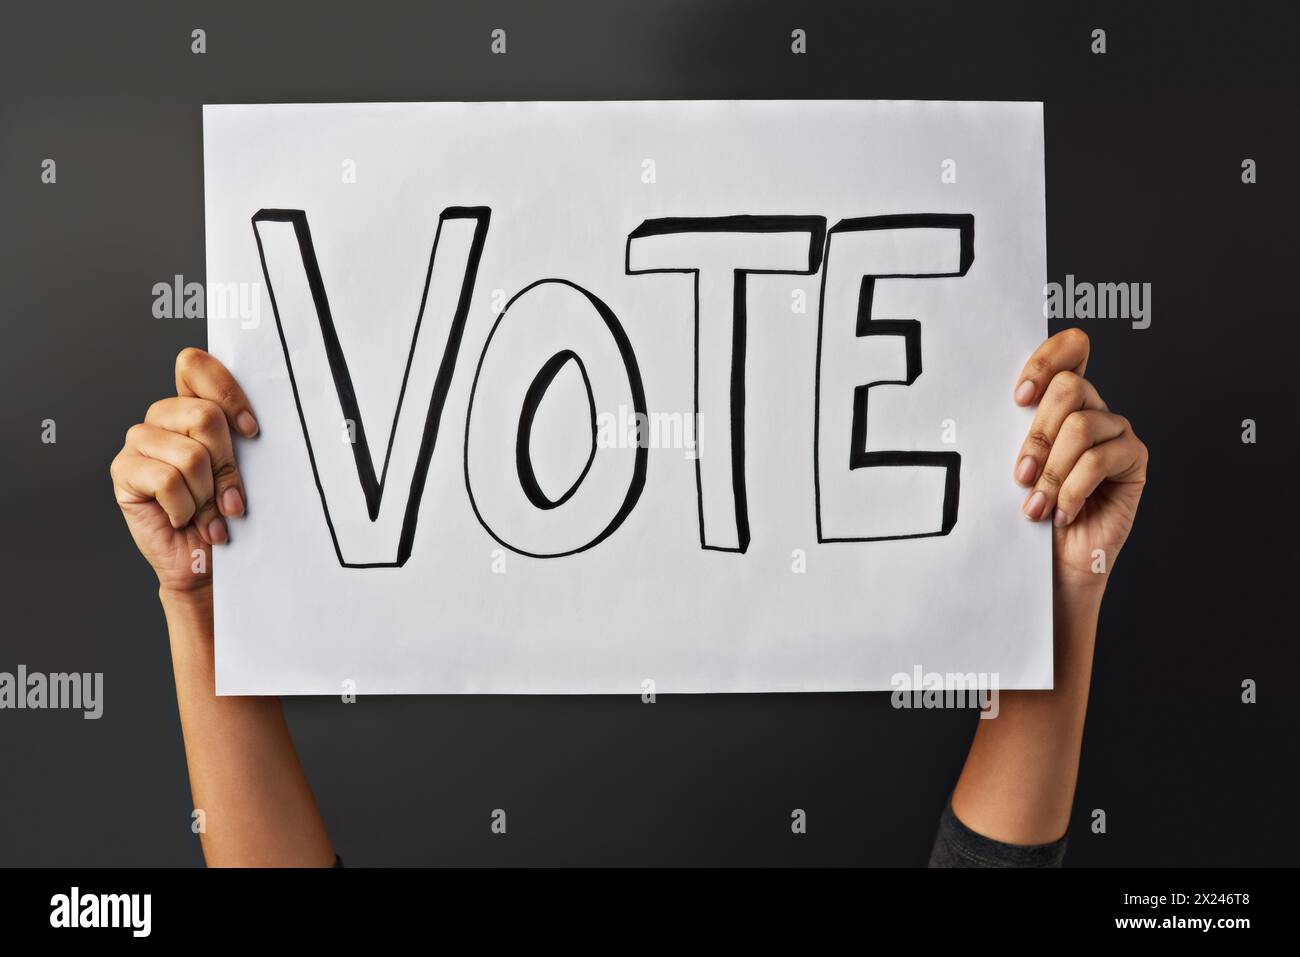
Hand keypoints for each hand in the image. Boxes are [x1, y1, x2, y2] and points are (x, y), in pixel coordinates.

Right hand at [110, 348, 257, 594]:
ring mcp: (140, 442)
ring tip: (208, 512)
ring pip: (190, 455)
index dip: (227, 393)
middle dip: (227, 465)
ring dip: (207, 494)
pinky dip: (186, 508)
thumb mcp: (244, 470)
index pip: (195, 366)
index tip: (251, 431)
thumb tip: (250, 424)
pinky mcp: (123, 470)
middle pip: (204, 416)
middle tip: (229, 496)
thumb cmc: (227, 514)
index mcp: (192, 406)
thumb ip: (240, 439)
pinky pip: (167, 480)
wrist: (207, 561)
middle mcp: (162, 417)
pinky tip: (185, 519)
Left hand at [1012, 329, 1148, 603]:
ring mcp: (1116, 432)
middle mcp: (1092, 408)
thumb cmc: (1031, 511)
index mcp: (1062, 401)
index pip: (1071, 348)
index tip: (1020, 396)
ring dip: (1052, 471)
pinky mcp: (1133, 459)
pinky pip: (1099, 460)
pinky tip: (1062, 513)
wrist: (1054, 562)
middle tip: (1021, 475)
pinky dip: (1072, 490)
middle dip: (1038, 433)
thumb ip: (1015, 430)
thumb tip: (998, 406)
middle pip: (1069, 387)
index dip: (1047, 359)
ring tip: (1035, 505)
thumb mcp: (1016, 464)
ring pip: (1081, 426)